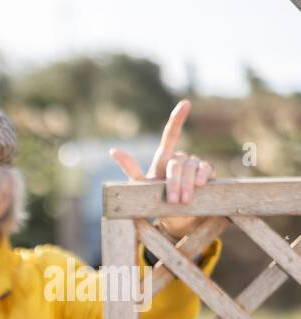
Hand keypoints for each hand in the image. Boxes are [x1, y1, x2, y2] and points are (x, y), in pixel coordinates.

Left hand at [109, 98, 214, 240]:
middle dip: (176, 182)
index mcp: (164, 158)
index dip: (177, 119)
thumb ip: (130, 168)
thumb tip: (113, 150)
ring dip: (188, 184)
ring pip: (193, 166)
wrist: (172, 215)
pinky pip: (206, 169)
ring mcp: (194, 164)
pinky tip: (201, 185)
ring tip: (184, 201)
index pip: (171, 135)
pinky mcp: (206, 172)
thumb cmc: (153, 198)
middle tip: (174, 201)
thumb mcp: (139, 185)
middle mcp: (180, 158)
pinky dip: (203, 176)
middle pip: (179, 163)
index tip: (185, 103)